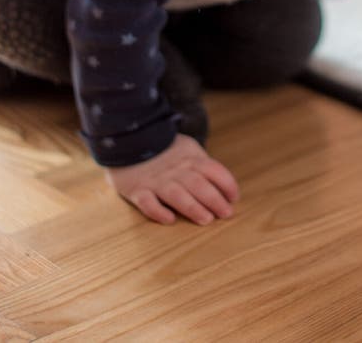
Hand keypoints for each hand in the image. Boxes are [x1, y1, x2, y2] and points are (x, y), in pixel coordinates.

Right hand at [105, 134, 238, 225]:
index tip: (234, 198)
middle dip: (215, 199)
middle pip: (198, 184)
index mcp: (189, 158)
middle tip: (226, 214)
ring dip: (193, 207)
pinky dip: (158, 211)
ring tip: (206, 219)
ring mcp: (156, 181)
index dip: (227, 183)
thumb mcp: (186, 149)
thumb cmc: (163, 150)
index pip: (213, 169)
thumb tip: (223, 185)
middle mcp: (175, 170)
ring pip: (176, 194)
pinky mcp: (137, 190)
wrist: (127, 141)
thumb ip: (202, 164)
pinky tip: (169, 220)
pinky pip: (147, 202)